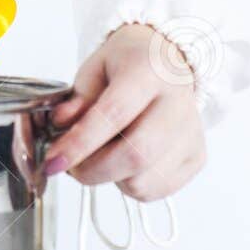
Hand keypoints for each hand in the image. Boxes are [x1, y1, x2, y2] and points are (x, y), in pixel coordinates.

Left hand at [43, 22, 206, 199]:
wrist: (168, 59)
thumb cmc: (126, 65)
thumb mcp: (93, 70)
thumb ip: (76, 100)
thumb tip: (61, 127)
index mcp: (149, 71)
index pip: (114, 114)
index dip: (79, 144)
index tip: (53, 161)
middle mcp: (178, 102)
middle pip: (136, 154)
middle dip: (92, 170)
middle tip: (71, 165)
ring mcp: (192, 133)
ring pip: (144, 180)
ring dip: (111, 177)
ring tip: (103, 153)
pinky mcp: (197, 157)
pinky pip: (156, 190)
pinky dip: (130, 184)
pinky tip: (125, 160)